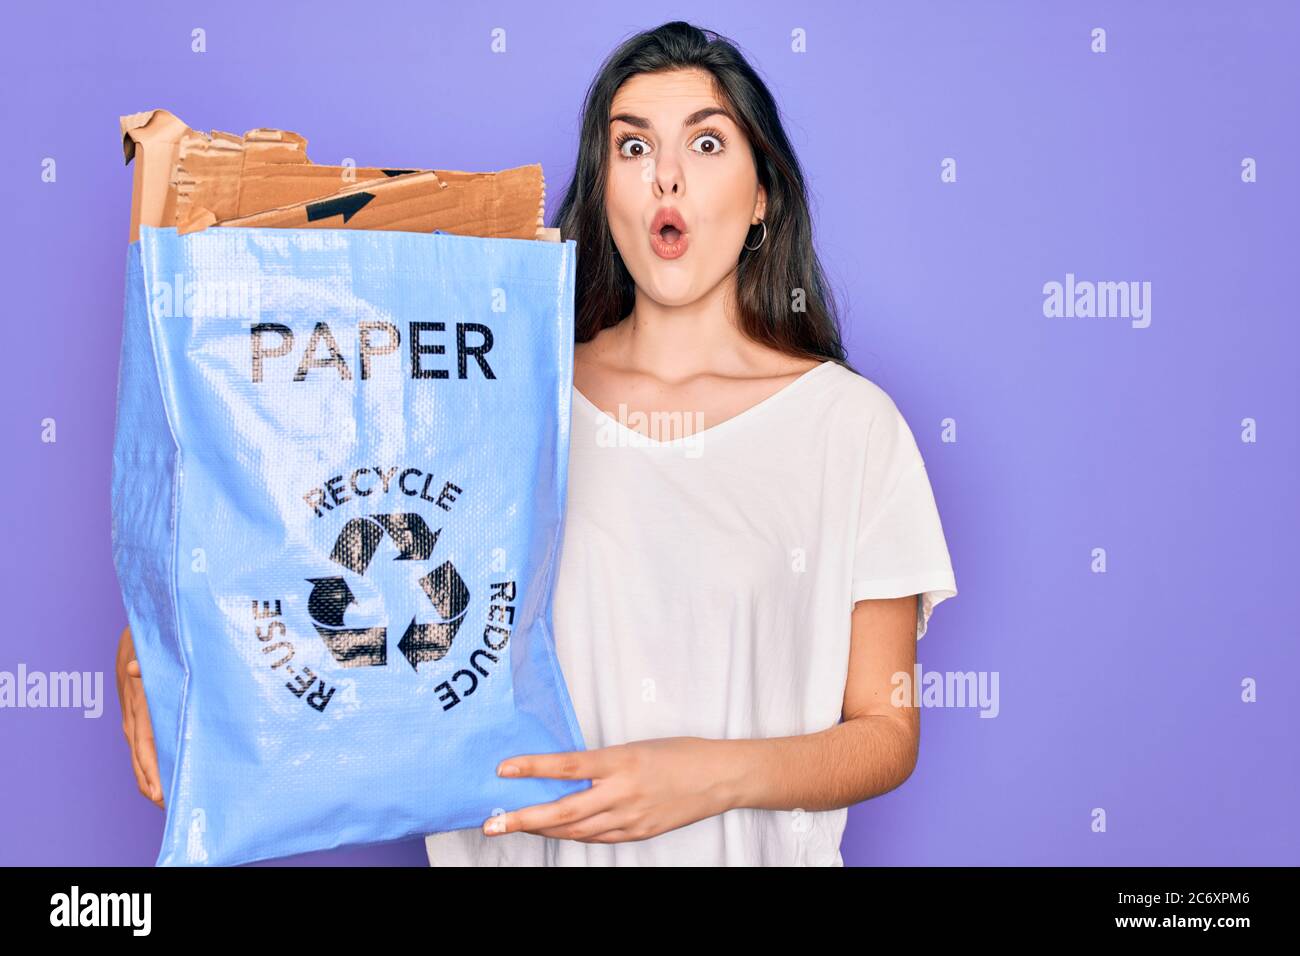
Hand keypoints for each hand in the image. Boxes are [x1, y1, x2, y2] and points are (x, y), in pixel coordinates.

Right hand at [115, 626, 163, 808]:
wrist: (135, 635)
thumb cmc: (148, 644)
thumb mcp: (149, 652)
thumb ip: (144, 665)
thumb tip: (133, 670)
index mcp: (138, 705)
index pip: (143, 744)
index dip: (149, 769)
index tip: (158, 792)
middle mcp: (133, 716)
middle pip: (140, 757)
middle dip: (151, 783)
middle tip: (167, 805)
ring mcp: (134, 717)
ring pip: (140, 754)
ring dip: (150, 777)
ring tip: (164, 799)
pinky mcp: (139, 715)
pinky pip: (144, 744)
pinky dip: (150, 763)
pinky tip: (161, 775)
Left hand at [483, 737, 733, 843]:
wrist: (721, 777)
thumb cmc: (680, 753)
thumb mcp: (636, 747)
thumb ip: (601, 763)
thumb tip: (563, 772)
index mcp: (622, 761)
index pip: (567, 765)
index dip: (533, 768)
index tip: (503, 769)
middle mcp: (623, 792)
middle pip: (563, 810)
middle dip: (523, 818)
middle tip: (492, 822)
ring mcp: (631, 818)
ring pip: (575, 830)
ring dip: (542, 828)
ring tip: (515, 824)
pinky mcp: (638, 833)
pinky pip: (597, 838)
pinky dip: (573, 834)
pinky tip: (557, 829)